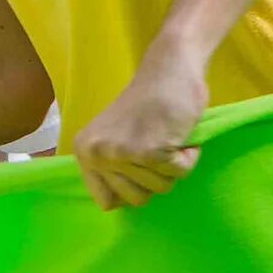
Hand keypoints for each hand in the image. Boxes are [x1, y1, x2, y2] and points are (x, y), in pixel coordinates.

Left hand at [70, 51, 207, 209]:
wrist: (170, 68)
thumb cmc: (147, 104)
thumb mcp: (115, 138)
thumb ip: (110, 168)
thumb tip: (117, 204)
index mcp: (84, 152)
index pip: (105, 201)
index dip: (130, 190)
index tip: (138, 168)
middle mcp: (97, 154)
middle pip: (136, 200)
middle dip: (154, 179)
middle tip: (156, 146)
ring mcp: (122, 153)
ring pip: (160, 188)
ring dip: (172, 166)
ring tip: (166, 136)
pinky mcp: (150, 151)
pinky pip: (180, 173)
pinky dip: (188, 157)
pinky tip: (180, 134)